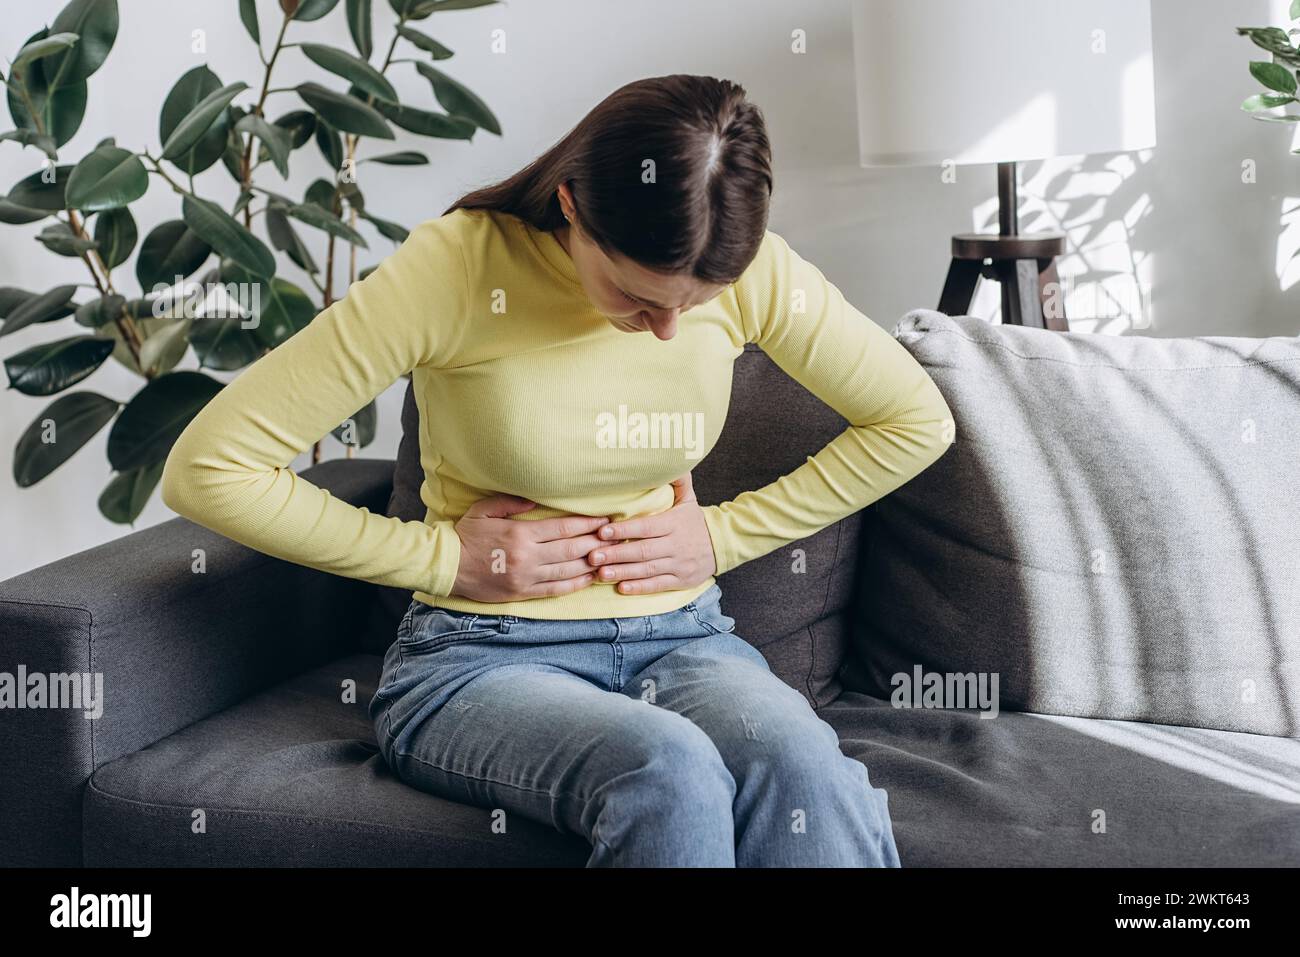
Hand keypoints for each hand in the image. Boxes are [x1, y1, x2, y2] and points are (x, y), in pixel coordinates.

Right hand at [451, 494, 611, 601]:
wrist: (446, 566)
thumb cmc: (465, 535)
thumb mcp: (484, 510)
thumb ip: (511, 503)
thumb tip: (536, 500)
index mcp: (520, 534)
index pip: (563, 528)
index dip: (587, 524)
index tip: (605, 520)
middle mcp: (527, 557)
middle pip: (571, 549)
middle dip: (597, 542)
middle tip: (616, 537)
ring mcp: (526, 578)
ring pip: (568, 571)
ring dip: (592, 563)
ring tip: (610, 556)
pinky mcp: (523, 593)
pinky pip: (555, 589)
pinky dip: (576, 584)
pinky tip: (590, 577)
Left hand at [585, 472, 717, 594]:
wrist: (722, 545)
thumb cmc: (695, 522)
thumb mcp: (689, 499)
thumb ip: (678, 481)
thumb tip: (671, 459)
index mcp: (674, 523)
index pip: (646, 527)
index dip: (624, 530)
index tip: (603, 531)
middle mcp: (676, 545)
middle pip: (643, 550)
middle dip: (616, 554)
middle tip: (593, 555)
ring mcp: (678, 564)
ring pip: (648, 570)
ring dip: (623, 572)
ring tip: (600, 573)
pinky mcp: (680, 581)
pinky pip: (658, 585)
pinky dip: (639, 588)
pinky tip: (621, 588)